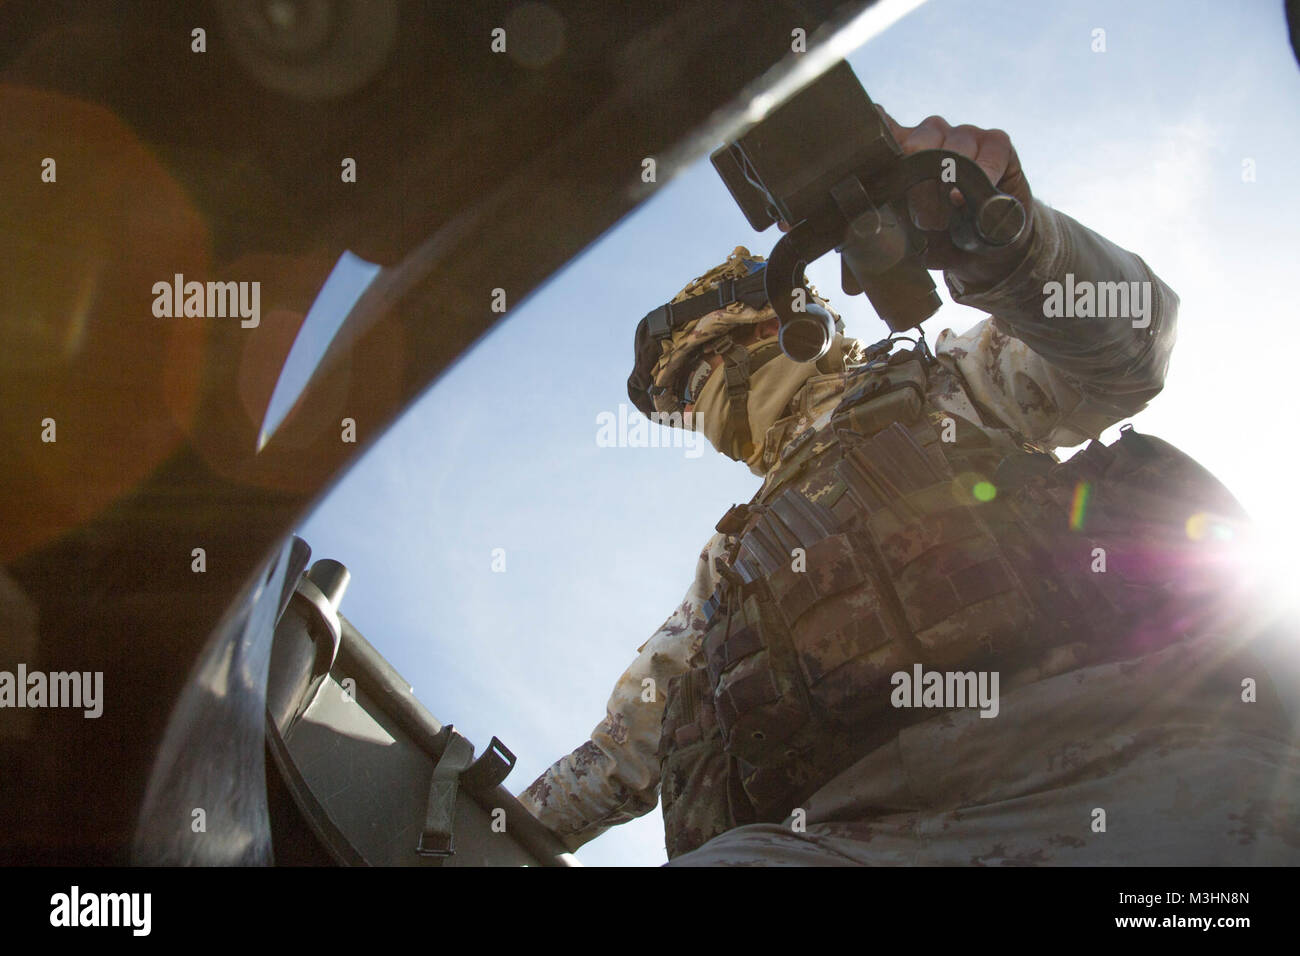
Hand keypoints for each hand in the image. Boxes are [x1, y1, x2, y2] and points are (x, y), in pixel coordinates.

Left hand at [874, 106, 1035, 287]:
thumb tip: (850, 286)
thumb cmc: (937, 239)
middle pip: (915, 141)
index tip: (868, 162)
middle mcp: (928, 136)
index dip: (872, 138)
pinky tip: (970, 195)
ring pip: (951, 144)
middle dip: (914, 180)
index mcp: (897, 152)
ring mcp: (962, 136)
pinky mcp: (996, 143)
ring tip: (944, 218)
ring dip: (947, 182)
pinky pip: (990, 148)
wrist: (986, 250)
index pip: (879, 125)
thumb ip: (875, 252)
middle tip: (919, 220)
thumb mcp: (904, 244)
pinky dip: (982, 171)